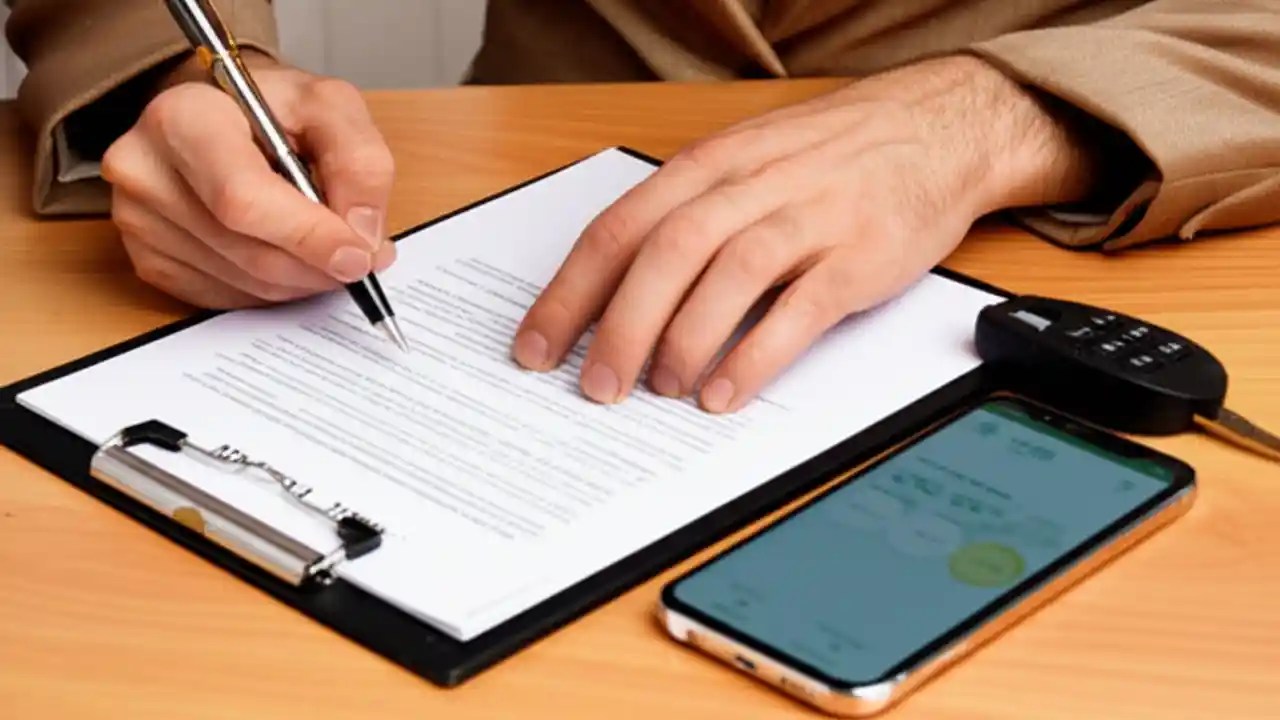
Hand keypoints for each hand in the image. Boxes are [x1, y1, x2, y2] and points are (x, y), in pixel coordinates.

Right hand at [101, 50, 395, 307]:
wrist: (222, 117)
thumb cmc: (272, 109)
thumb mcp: (329, 107)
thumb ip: (359, 161)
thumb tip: (361, 234)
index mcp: (184, 117)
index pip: (244, 199)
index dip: (308, 236)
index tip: (358, 255)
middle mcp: (144, 169)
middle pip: (248, 251)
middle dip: (317, 265)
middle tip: (360, 259)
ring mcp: (138, 221)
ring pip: (244, 283)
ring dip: (301, 280)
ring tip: (325, 249)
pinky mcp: (148, 260)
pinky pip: (227, 298)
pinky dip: (273, 289)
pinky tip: (286, 256)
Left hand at [513, 55, 1103, 411]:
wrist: (938, 127)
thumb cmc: (828, 155)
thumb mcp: (743, 163)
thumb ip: (684, 217)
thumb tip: (616, 295)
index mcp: (710, 164)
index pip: (619, 230)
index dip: (569, 293)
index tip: (536, 347)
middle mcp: (751, 185)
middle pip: (664, 256)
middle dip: (617, 328)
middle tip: (593, 386)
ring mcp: (807, 218)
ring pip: (726, 277)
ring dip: (681, 340)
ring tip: (658, 388)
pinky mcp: (857, 256)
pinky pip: (797, 310)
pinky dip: (754, 356)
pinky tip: (724, 392)